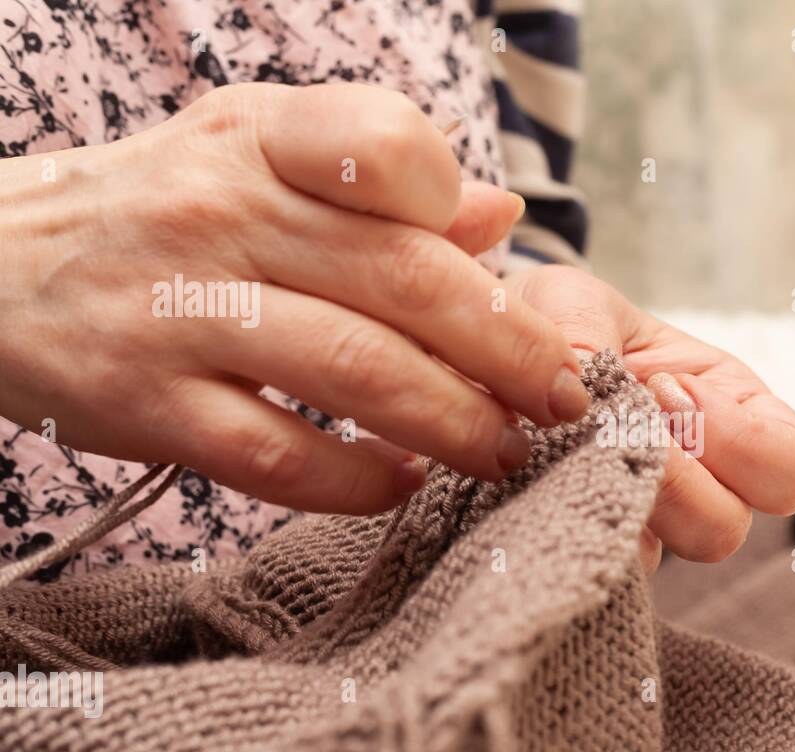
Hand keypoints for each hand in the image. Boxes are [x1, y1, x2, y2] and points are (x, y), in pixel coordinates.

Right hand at [0, 83, 590, 514]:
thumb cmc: (159, 212)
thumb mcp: (256, 160)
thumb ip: (374, 185)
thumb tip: (497, 213)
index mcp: (259, 140)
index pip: (385, 146)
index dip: (464, 212)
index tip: (517, 272)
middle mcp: (219, 214)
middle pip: (404, 282)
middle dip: (509, 350)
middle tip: (567, 398)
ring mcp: (178, 311)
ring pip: (356, 372)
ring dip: (455, 423)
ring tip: (510, 450)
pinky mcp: (146, 404)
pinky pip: (279, 457)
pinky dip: (357, 481)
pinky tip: (403, 485)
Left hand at [503, 266, 794, 569]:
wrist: (494, 356)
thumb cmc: (557, 321)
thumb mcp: (575, 305)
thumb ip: (588, 334)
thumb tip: (586, 391)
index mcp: (731, 413)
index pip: (789, 466)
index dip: (738, 441)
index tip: (669, 389)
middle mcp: (702, 481)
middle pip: (727, 529)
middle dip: (673, 480)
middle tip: (621, 424)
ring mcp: (646, 525)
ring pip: (657, 561)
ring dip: (623, 503)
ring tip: (576, 445)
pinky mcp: (589, 549)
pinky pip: (593, 566)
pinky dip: (569, 525)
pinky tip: (538, 474)